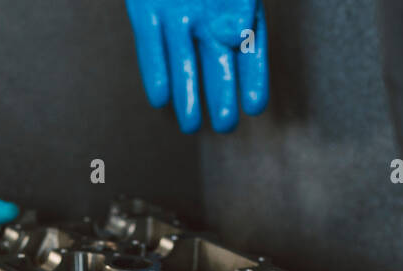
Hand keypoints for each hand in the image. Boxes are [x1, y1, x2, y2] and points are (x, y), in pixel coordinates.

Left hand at [125, 0, 268, 132]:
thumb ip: (238, 6)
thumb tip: (234, 35)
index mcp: (236, 9)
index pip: (251, 49)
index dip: (254, 77)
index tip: (256, 106)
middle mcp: (208, 18)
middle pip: (218, 63)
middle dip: (221, 95)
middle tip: (225, 126)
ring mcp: (178, 17)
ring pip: (185, 62)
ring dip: (187, 95)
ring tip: (190, 126)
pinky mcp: (146, 13)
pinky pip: (151, 46)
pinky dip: (155, 70)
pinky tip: (159, 98)